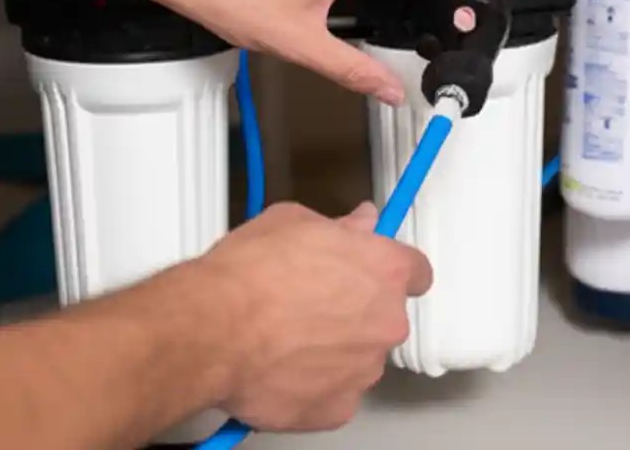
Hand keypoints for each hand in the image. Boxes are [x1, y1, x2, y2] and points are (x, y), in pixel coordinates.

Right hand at [197, 202, 431, 431]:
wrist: (214, 329)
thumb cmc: (249, 275)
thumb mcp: (293, 221)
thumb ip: (340, 227)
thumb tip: (360, 225)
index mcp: (383, 270)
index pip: (416, 271)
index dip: (391, 271)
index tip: (372, 273)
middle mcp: (385, 322)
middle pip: (384, 318)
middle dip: (355, 313)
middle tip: (310, 306)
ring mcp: (364, 370)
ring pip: (359, 359)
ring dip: (334, 351)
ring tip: (287, 340)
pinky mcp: (338, 408)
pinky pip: (334, 395)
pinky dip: (313, 386)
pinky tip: (281, 369)